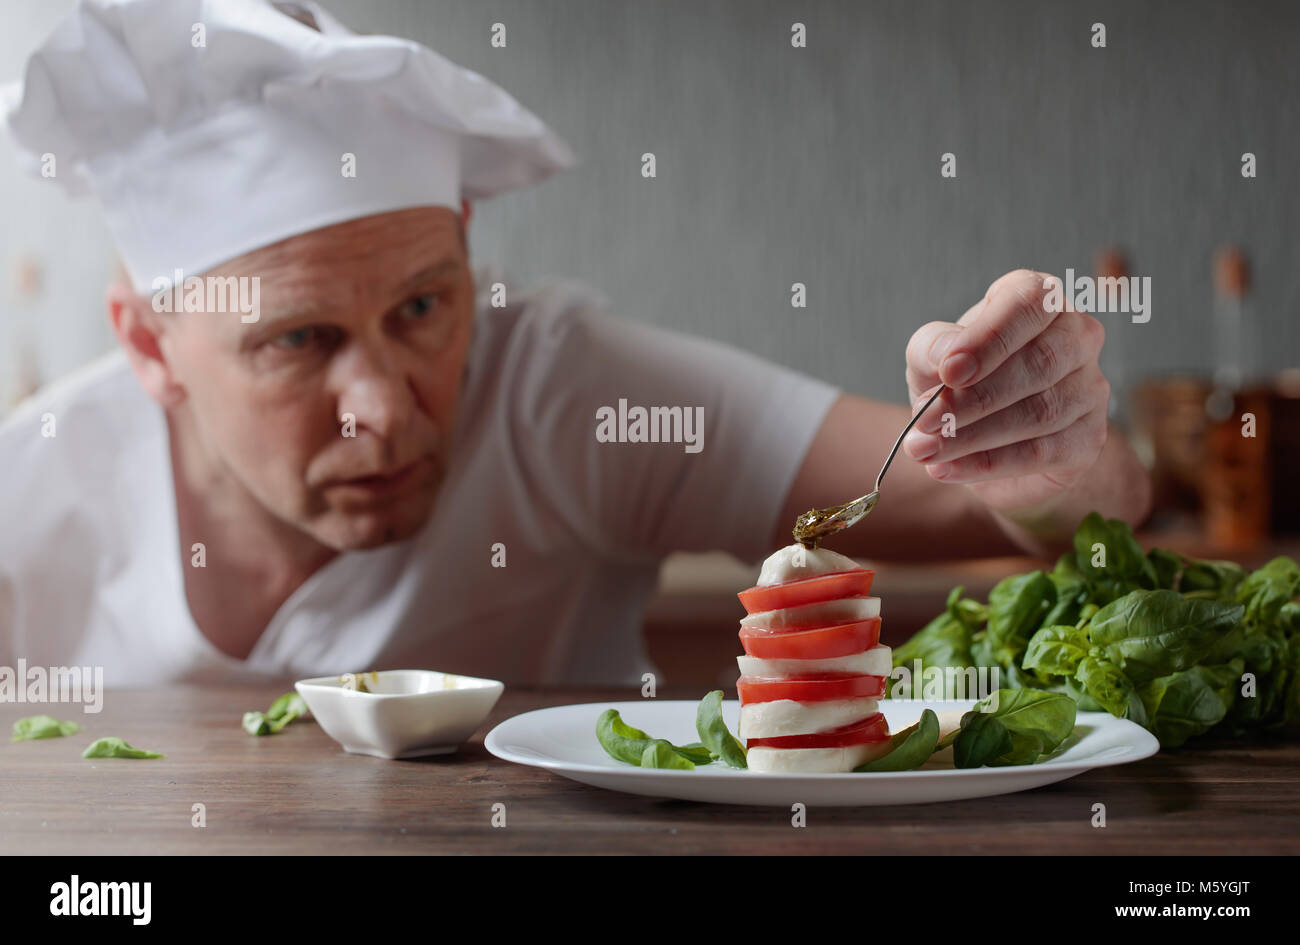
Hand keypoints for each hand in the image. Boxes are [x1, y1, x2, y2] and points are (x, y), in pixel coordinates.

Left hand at [901, 269, 1110, 516]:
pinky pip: (1041, 452)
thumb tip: (947, 356)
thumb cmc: (961, 382)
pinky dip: (986, 464)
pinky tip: (946, 470)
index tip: (949, 371)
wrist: (984, 441)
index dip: (990, 338)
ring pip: (1041, 412)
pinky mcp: (1088, 438)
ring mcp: (1090, 388)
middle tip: (923, 423)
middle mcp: (1077, 336)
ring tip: (924, 450)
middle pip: (1040, 363)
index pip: (1030, 303)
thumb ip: (933, 347)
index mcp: (1040, 300)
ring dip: (973, 436)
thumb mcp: (932, 358)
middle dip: (973, 399)